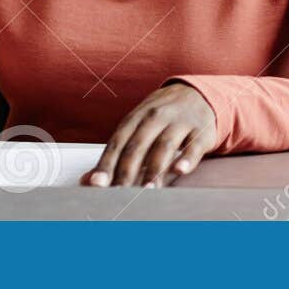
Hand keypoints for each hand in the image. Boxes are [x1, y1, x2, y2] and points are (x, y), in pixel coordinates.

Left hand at [85, 83, 216, 187]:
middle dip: (128, 171)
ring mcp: (180, 122)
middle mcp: (157, 116)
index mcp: (137, 117)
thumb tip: (87, 181)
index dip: (107, 163)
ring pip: (165, 146)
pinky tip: (180, 170)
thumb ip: (115, 155)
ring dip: (155, 169)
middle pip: (139, 145)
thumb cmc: (161, 118)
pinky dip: (187, 158)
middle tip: (120, 194)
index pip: (118, 141)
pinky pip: (193, 145)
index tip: (98, 184)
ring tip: (148, 190)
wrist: (199, 94)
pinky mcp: (201, 130)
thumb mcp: (137, 127)